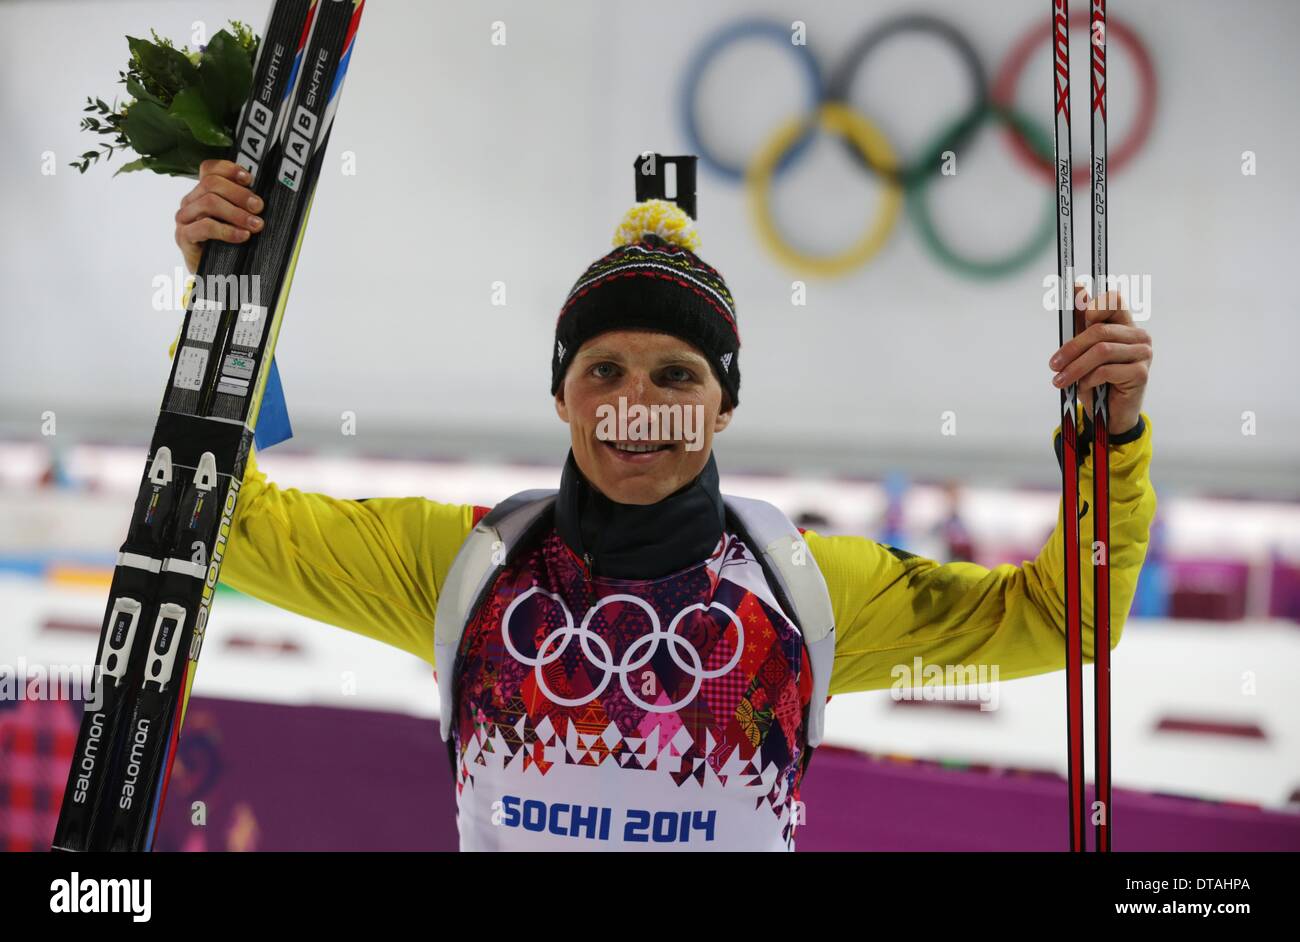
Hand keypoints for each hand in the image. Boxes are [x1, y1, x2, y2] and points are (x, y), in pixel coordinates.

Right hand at [174, 159, 264, 272]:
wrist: (214, 276)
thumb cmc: (230, 246)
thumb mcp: (239, 222)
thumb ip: (245, 206)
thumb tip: (265, 198)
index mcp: (202, 193)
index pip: (209, 169)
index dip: (229, 169)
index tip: (250, 179)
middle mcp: (190, 202)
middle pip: (211, 183)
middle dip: (239, 194)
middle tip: (259, 207)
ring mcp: (185, 218)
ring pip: (209, 202)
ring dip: (237, 213)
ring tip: (256, 225)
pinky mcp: (184, 237)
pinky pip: (205, 226)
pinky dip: (227, 230)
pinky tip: (243, 236)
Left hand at [1049, 282, 1150, 435]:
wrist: (1108, 414)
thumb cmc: (1096, 379)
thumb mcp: (1082, 350)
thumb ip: (1081, 320)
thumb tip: (1077, 285)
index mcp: (1125, 324)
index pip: (1114, 300)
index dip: (1094, 305)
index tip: (1079, 319)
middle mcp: (1139, 335)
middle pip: (1099, 330)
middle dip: (1071, 348)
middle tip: (1053, 365)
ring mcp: (1144, 353)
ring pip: (1101, 351)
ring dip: (1075, 368)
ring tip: (1060, 381)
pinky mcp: (1141, 373)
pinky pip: (1106, 370)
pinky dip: (1089, 380)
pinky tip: (1084, 388)